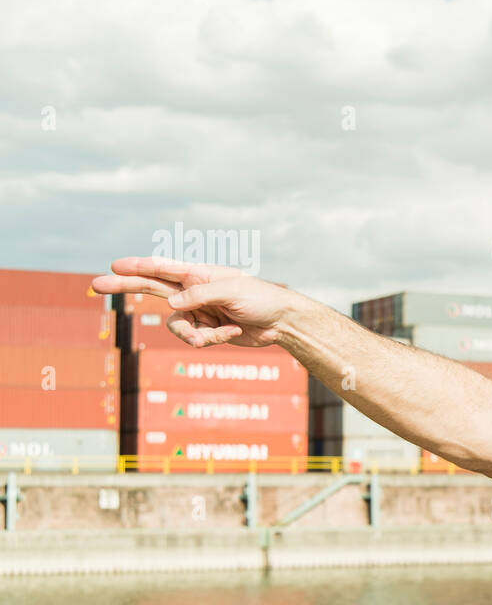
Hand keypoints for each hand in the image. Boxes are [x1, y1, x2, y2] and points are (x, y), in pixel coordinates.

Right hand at [92, 257, 297, 348]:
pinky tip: (233, 332)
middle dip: (125, 287)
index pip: (162, 268)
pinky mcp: (206, 330)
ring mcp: (198, 311)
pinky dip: (212, 338)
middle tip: (96, 284)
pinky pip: (194, 338)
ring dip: (194, 334)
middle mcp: (193, 291)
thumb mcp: (231, 292)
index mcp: (199, 274)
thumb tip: (170, 306)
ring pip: (175, 325)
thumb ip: (199, 295)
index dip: (138, 266)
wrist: (281, 322)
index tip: (115, 265)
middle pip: (151, 289)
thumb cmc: (261, 298)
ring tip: (216, 334)